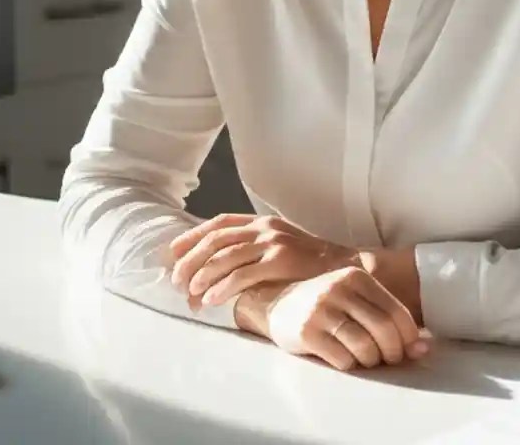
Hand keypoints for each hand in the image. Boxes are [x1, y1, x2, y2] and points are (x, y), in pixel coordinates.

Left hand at [170, 214, 355, 309]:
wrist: (347, 269)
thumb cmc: (308, 264)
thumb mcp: (279, 245)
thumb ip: (253, 248)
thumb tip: (216, 263)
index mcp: (260, 222)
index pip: (217, 224)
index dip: (191, 237)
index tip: (172, 253)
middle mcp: (263, 228)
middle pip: (215, 240)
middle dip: (190, 260)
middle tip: (176, 281)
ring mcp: (272, 243)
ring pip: (225, 257)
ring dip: (203, 276)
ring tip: (190, 294)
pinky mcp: (281, 261)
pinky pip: (243, 274)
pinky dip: (223, 286)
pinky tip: (212, 298)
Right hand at [235, 267, 428, 369]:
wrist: (277, 305)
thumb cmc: (327, 307)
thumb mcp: (357, 303)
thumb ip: (389, 320)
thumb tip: (424, 349)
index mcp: (356, 277)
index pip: (397, 313)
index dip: (408, 338)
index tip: (405, 349)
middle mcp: (338, 288)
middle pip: (384, 330)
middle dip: (392, 353)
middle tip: (387, 359)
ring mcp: (320, 309)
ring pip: (365, 347)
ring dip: (371, 361)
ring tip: (365, 359)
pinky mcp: (306, 332)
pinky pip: (343, 359)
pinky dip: (350, 366)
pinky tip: (343, 359)